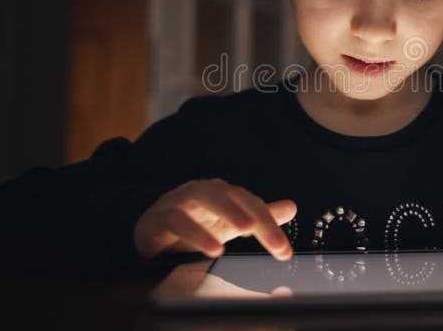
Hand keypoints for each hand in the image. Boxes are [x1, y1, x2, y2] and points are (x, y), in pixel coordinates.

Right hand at [134, 178, 296, 260]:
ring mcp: (182, 200)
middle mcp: (206, 191)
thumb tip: (291, 207)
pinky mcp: (161, 216)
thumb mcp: (229, 222)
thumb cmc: (195, 222)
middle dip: (258, 217)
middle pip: (235, 196)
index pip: (252, 203)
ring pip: (206, 196)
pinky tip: (212, 248)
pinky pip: (178, 219)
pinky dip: (195, 232)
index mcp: (224, 193)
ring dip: (227, 211)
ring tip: (246, 229)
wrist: (151, 228)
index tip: (284, 251)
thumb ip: (259, 216)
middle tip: (276, 242)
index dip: (271, 224)